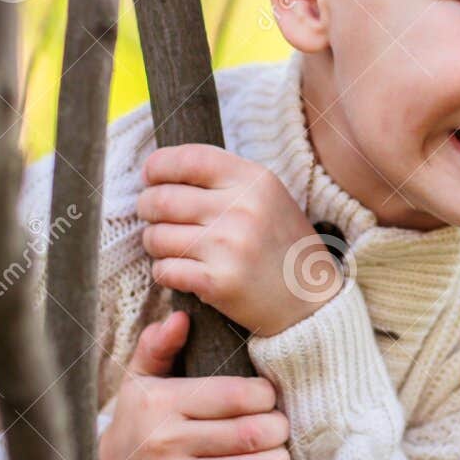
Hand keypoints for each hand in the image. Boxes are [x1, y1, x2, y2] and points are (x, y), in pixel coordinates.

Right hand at [99, 312, 291, 459]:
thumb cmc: (136, 426)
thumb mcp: (139, 382)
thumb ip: (160, 347)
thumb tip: (180, 318)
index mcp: (162, 404)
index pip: (236, 395)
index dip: (265, 395)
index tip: (267, 398)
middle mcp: (167, 443)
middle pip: (251, 433)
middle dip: (279, 429)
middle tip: (281, 427)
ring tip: (280, 453)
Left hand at [138, 142, 342, 335]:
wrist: (313, 301)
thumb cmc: (283, 246)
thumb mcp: (268, 198)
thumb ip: (224, 180)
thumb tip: (162, 172)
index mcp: (254, 181)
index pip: (189, 159)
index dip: (159, 165)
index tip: (150, 176)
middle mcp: (241, 209)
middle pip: (162, 198)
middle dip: (146, 207)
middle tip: (150, 214)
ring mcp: (229, 247)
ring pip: (157, 236)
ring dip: (154, 242)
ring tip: (169, 246)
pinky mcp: (218, 282)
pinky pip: (165, 270)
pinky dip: (165, 271)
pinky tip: (181, 271)